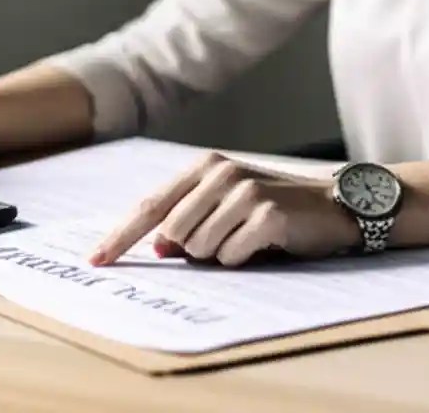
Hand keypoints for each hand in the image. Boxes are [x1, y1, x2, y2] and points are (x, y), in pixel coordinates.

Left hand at [89, 153, 361, 267]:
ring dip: (221, 254)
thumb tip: (159, 248)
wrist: (333, 205)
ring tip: (249, 238)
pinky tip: (265, 242)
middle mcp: (220, 173)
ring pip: (200, 248)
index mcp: (204, 167)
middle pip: (173, 235)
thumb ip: (188, 220)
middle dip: (193, 251)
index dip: (120, 236)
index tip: (95, 260)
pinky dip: (244, 259)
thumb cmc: (275, 209)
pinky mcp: (267, 213)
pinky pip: (232, 257)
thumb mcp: (226, 205)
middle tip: (228, 240)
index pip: (150, 206)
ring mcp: (244, 191)